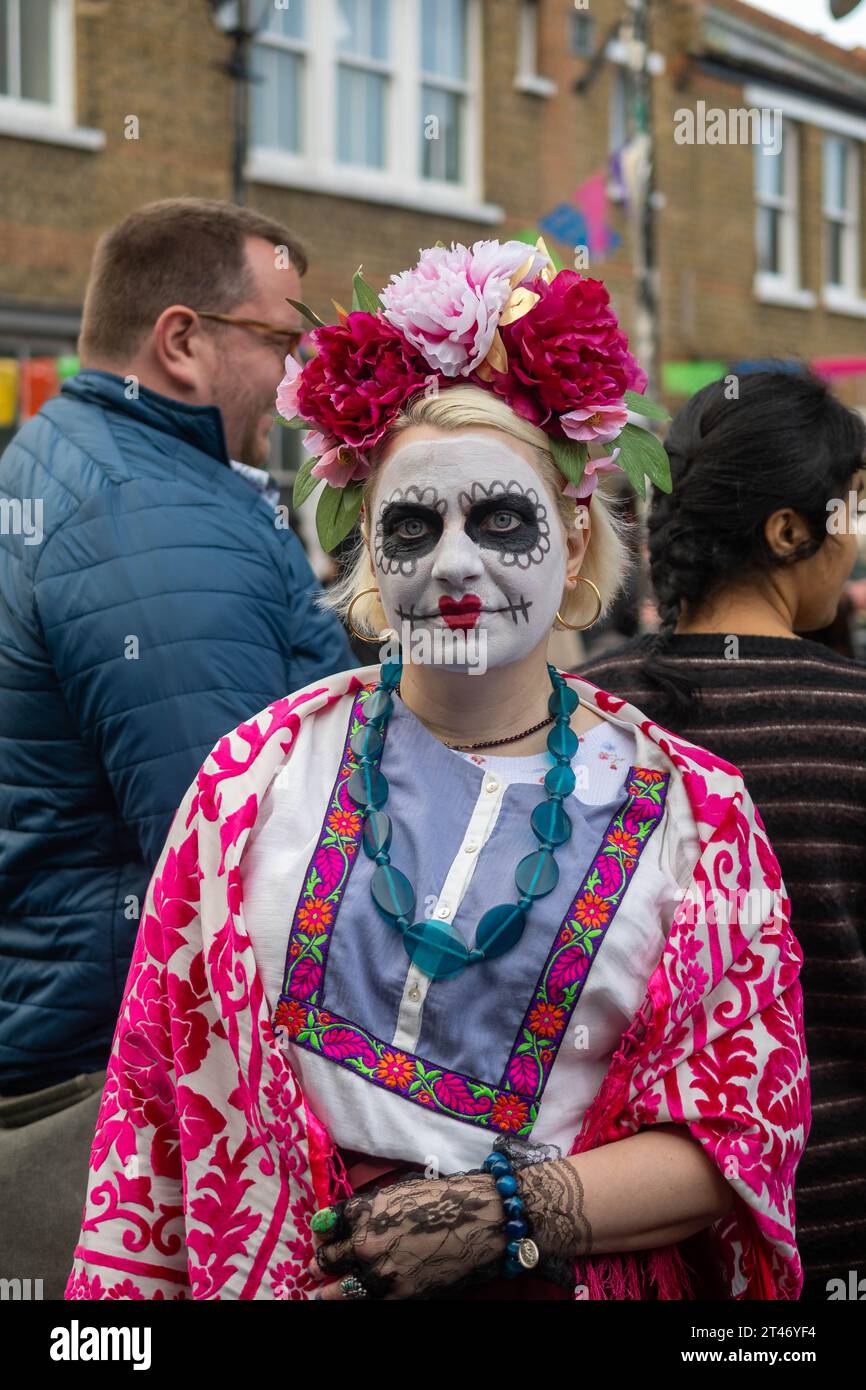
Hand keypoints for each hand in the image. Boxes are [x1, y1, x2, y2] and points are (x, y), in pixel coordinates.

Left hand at [307, 1169, 506, 1300]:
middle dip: (321, 1261)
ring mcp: (379, 1271)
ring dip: (328, 1289)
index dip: (322, 1231)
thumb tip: (353, 1221)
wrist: (479, 1220)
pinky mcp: (397, 1293)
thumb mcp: (399, 1191)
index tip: (321, 1235)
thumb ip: (372, 1208)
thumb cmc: (443, 1198)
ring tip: (319, 1292)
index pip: (326, 1224)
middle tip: (315, 1266)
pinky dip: (355, 1298)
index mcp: (363, 1211)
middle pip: (328, 1257)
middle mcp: (364, 1241)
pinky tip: (347, 1298)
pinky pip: (366, 1299)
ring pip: (339, 1288)